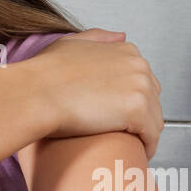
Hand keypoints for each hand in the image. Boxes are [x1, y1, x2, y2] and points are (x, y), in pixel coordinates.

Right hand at [30, 27, 163, 159]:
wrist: (35, 94)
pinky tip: (136, 154)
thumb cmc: (44, 74)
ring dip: (145, 134)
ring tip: (130, 147)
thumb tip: (120, 36)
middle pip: (153, 99)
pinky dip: (147, 147)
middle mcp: (138, 66)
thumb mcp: (70, 43)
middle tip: (124, 133)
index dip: (132, 99)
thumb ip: (99, 38)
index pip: (143, 80)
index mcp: (125, 50)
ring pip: (155, 119)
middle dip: (141, 116)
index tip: (121, 113)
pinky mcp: (137, 111)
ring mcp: (140, 87)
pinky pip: (152, 136)